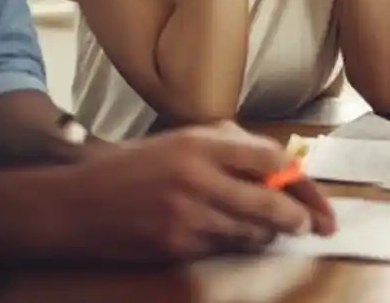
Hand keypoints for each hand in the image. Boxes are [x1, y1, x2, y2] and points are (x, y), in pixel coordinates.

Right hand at [51, 122, 334, 261]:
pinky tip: (234, 237)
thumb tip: (280, 165)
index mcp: (201, 145)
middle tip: (312, 225)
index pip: (271, 160)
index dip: (300, 181)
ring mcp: (187, 216)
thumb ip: (229, 147)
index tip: (313, 195)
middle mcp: (197, 179)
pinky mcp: (177, 246)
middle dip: (299, 218)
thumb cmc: (134, 167)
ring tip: (273, 229)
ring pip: (252, 232)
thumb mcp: (181, 140)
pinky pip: (224, 248)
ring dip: (269, 233)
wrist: (76, 204)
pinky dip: (236, 244)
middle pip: (271, 204)